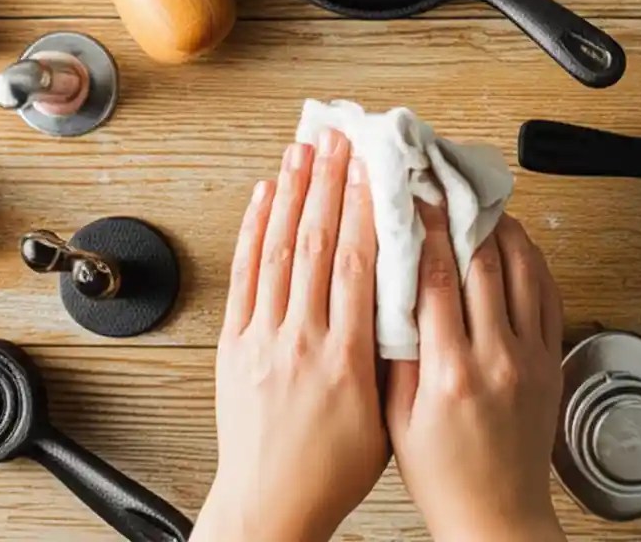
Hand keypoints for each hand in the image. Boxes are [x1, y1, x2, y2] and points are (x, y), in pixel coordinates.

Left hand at [193, 131, 386, 541]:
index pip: (357, 264)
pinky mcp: (234, 345)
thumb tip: (406, 292)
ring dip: (291, 194)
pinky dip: (253, 232)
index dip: (365, 209)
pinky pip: (244, 277)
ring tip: (304, 150)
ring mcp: (262, 340)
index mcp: (346, 359)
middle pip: (316, 245)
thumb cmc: (334, 468)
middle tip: (341, 138)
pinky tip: (264, 199)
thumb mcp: (384, 413)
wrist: (271, 503)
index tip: (375, 169)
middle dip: (329, 184)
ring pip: (278, 251)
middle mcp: (301, 342)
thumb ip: (393, 351)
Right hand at [387, 206, 565, 541]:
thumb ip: (395, 355)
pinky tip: (518, 244)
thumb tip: (390, 294)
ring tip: (482, 202)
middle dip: (461, 215)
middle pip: (483, 263)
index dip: (425, 229)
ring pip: (523, 271)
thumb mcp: (396, 420)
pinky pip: (549, 296)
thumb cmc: (442, 477)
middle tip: (446, 184)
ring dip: (503, 229)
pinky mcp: (552, 364)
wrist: (496, 516)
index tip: (413, 198)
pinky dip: (534, 261)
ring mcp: (530, 359)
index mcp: (450, 372)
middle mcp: (496, 359)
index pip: (438, 278)